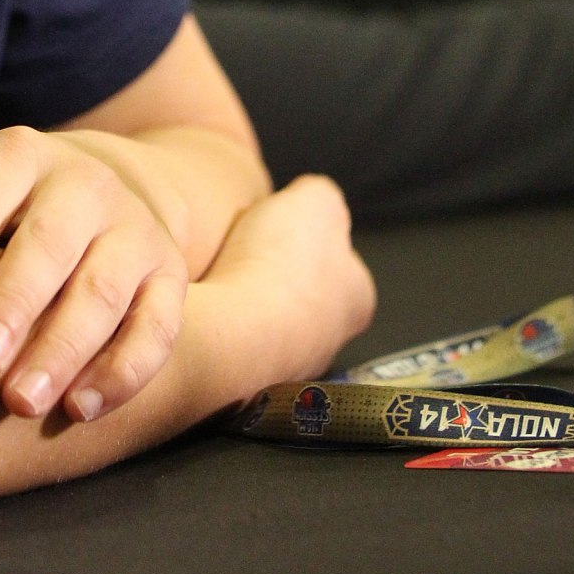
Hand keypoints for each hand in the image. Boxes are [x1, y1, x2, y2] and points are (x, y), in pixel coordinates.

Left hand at [0, 125, 189, 422]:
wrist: (103, 196)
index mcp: (19, 156)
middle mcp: (84, 182)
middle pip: (52, 239)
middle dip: (15, 299)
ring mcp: (133, 227)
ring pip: (103, 289)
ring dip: (62, 348)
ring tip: (20, 404)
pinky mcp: (169, 275)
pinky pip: (157, 325)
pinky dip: (123, 371)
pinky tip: (81, 410)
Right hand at [204, 174, 375, 384]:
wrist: (233, 329)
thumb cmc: (281, 265)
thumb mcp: (315, 198)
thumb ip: (323, 195)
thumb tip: (314, 202)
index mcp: (357, 298)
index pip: (341, 262)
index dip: (310, 237)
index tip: (286, 229)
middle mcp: (330, 340)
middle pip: (304, 292)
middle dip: (279, 270)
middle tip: (254, 248)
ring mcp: (289, 365)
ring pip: (270, 317)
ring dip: (250, 295)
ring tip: (228, 271)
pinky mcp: (248, 379)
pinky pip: (238, 337)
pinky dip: (227, 317)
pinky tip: (216, 300)